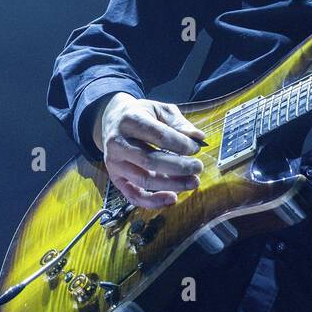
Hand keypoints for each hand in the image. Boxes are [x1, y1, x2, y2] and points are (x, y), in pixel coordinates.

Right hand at [95, 92, 205, 207]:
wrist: (113, 119)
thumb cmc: (141, 114)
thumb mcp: (160, 110)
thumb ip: (179, 123)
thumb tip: (198, 138)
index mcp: (130, 120)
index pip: (159, 136)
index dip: (181, 144)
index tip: (196, 148)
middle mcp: (118, 143)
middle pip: (150, 161)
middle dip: (179, 167)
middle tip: (198, 167)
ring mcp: (114, 163)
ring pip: (144, 179)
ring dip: (172, 184)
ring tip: (193, 182)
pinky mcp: (115, 178)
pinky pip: (133, 195)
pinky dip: (153, 201)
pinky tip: (173, 198)